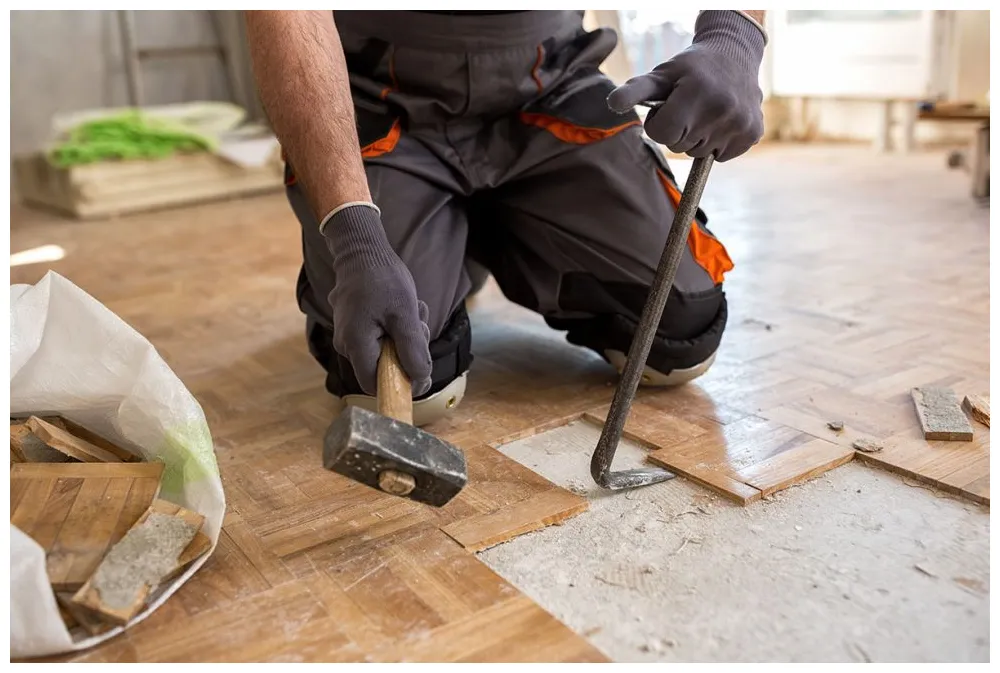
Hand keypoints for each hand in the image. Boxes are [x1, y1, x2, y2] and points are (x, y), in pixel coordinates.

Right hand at [323, 205, 431, 396]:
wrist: (362, 249)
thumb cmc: (382, 278)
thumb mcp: (405, 316)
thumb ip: (413, 352)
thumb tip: (420, 382)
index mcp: (355, 345)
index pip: (375, 386)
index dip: (400, 383)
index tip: (421, 369)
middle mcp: (347, 345)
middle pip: (385, 368)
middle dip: (409, 351)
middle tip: (419, 324)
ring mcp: (350, 336)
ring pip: (388, 351)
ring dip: (408, 335)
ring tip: (412, 309)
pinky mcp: (357, 327)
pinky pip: (383, 338)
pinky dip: (399, 327)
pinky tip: (404, 307)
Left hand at [607, 11, 765, 161]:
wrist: (735, 54)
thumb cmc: (691, 67)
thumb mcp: (662, 74)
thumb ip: (636, 91)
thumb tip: (613, 103)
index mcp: (697, 93)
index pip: (662, 134)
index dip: (658, 122)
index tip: (667, 106)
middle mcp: (722, 110)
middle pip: (679, 146)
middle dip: (678, 130)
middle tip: (689, 106)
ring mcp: (740, 124)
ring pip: (699, 153)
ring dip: (697, 137)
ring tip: (706, 111)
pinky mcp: (752, 134)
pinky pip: (720, 156)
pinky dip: (717, 143)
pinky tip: (721, 119)